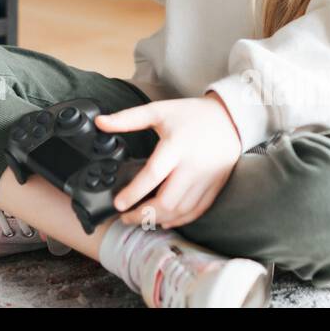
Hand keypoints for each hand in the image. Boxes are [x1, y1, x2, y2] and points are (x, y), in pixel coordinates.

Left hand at [94, 93, 241, 229]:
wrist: (230, 119)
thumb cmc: (190, 114)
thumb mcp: (158, 110)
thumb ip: (127, 119)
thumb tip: (100, 123)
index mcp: (176, 146)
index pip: (153, 175)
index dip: (134, 193)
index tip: (118, 204)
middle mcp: (193, 166)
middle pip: (168, 201)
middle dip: (143, 214)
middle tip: (125, 217)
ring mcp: (206, 179)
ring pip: (181, 210)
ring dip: (159, 219)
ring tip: (140, 219)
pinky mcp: (215, 187)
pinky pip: (196, 211)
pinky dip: (179, 220)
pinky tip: (164, 220)